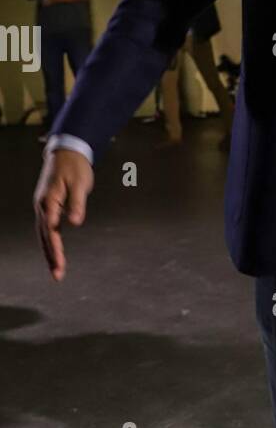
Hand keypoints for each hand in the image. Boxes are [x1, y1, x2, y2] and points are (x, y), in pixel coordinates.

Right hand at [34, 149, 93, 280]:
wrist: (66, 151)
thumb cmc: (75, 166)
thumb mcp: (80, 183)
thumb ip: (77, 203)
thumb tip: (75, 222)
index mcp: (49, 201)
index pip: (52, 229)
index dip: (55, 247)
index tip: (60, 263)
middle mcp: (42, 206)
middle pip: (45, 236)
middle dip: (51, 256)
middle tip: (58, 276)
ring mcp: (43, 207)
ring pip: (44, 234)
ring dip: (49, 253)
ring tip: (56, 271)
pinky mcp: (47, 207)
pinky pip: (46, 229)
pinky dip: (49, 243)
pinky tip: (54, 254)